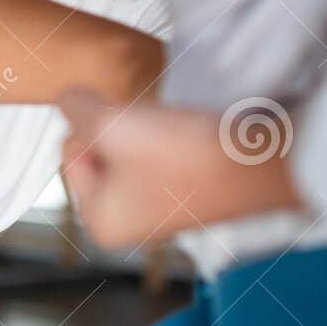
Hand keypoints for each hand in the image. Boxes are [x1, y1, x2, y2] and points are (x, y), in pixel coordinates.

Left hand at [58, 89, 302, 250]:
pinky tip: (189, 137)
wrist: (259, 161)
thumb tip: (66, 99)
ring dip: (144, 130)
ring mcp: (160, 212)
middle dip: (117, 130)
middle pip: (97, 152)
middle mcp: (127, 226)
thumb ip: (73, 107)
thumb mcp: (107, 122)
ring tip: (172, 132)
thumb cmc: (181, 152)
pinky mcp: (188, 194)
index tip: (131, 128)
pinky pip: (159, 154)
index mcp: (100, 222)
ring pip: (128, 148)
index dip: (92, 126)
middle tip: (154, 128)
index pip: (69, 150)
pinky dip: (169, 138)